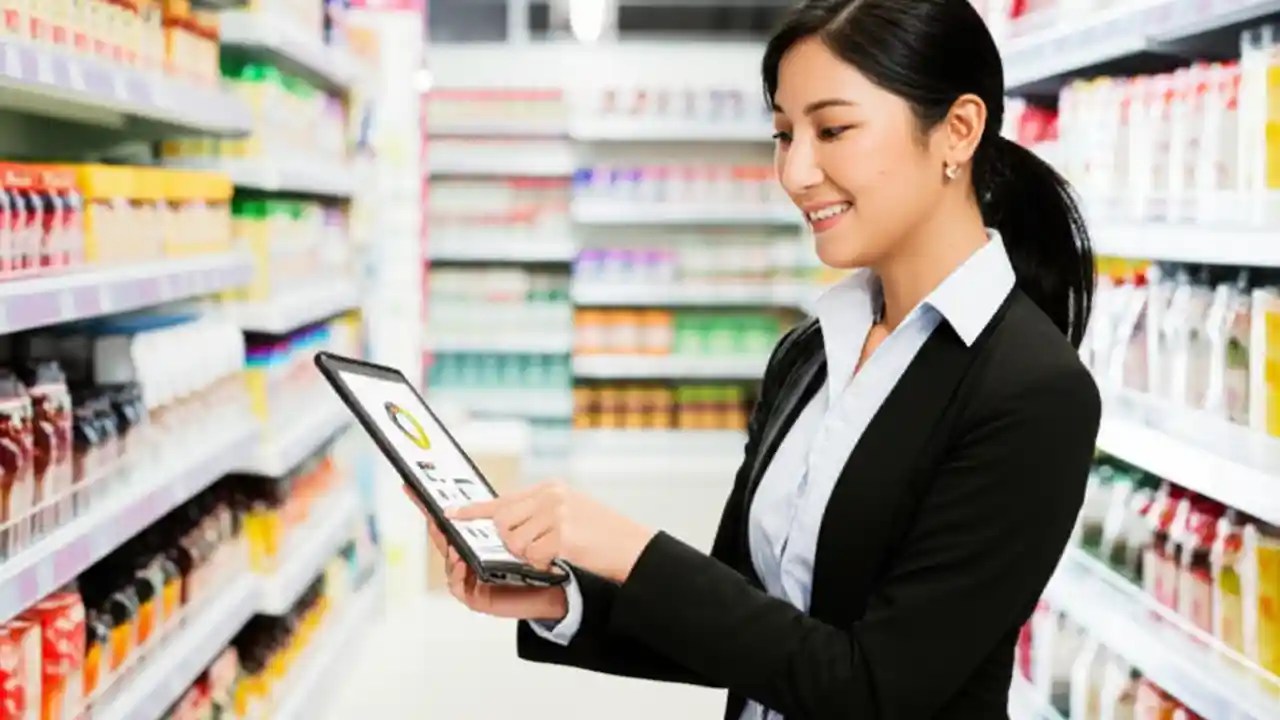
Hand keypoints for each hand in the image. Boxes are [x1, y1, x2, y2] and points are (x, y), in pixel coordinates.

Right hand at [408, 487, 567, 621]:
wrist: (562, 586)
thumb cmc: (545, 556)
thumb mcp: (527, 529)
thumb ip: (509, 516)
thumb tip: (492, 498)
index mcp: (482, 538)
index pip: (455, 520)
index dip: (434, 506)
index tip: (415, 488)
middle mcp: (473, 557)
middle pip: (445, 540)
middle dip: (436, 527)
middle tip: (432, 515)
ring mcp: (473, 577)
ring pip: (449, 562)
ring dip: (448, 550)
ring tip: (453, 542)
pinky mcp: (478, 597)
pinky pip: (459, 586)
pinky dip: (456, 574)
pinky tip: (460, 562)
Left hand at [447, 480, 656, 583]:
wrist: (634, 549)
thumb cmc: (603, 537)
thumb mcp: (570, 513)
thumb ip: (540, 513)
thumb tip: (506, 525)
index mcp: (551, 489)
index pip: (503, 498)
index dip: (474, 509)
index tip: (448, 514)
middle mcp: (551, 496)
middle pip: (502, 522)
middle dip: (509, 542)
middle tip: (533, 550)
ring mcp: (556, 512)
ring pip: (513, 540)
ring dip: (528, 555)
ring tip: (555, 553)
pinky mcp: (562, 533)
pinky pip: (532, 555)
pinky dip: (543, 564)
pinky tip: (563, 559)